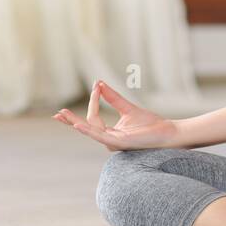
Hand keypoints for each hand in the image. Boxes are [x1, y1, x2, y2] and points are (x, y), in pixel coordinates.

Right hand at [53, 79, 179, 151]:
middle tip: (57, 113)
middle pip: (86, 129)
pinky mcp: (119, 143)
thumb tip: (100, 83)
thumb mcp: (128, 108)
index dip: (93, 101)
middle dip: (71, 121)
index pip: (93, 118)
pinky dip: (88, 130)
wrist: (167, 132)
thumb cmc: (151, 124)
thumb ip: (113, 98)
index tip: (97, 85)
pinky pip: (100, 136)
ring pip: (90, 132)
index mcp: (111, 133)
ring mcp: (113, 143)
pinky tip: (79, 125)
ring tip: (63, 115)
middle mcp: (109, 140)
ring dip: (76, 123)